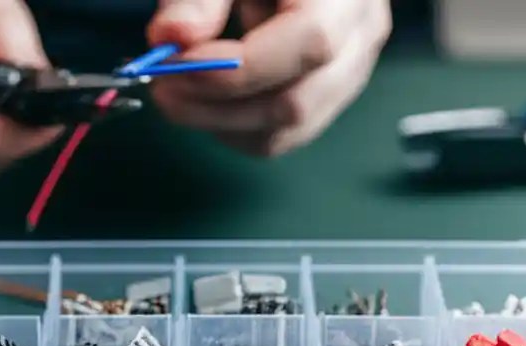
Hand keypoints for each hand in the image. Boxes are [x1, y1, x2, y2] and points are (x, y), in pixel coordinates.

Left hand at [147, 0, 390, 156]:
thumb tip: (171, 37)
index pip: (309, 43)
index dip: (238, 68)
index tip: (173, 66)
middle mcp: (363, 33)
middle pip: (298, 102)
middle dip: (219, 108)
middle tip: (162, 89)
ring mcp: (354, 68)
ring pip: (292, 129)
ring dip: (225, 122)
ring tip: (182, 90)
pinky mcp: (333, 90)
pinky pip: (288, 133)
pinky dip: (240, 126)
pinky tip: (210, 98)